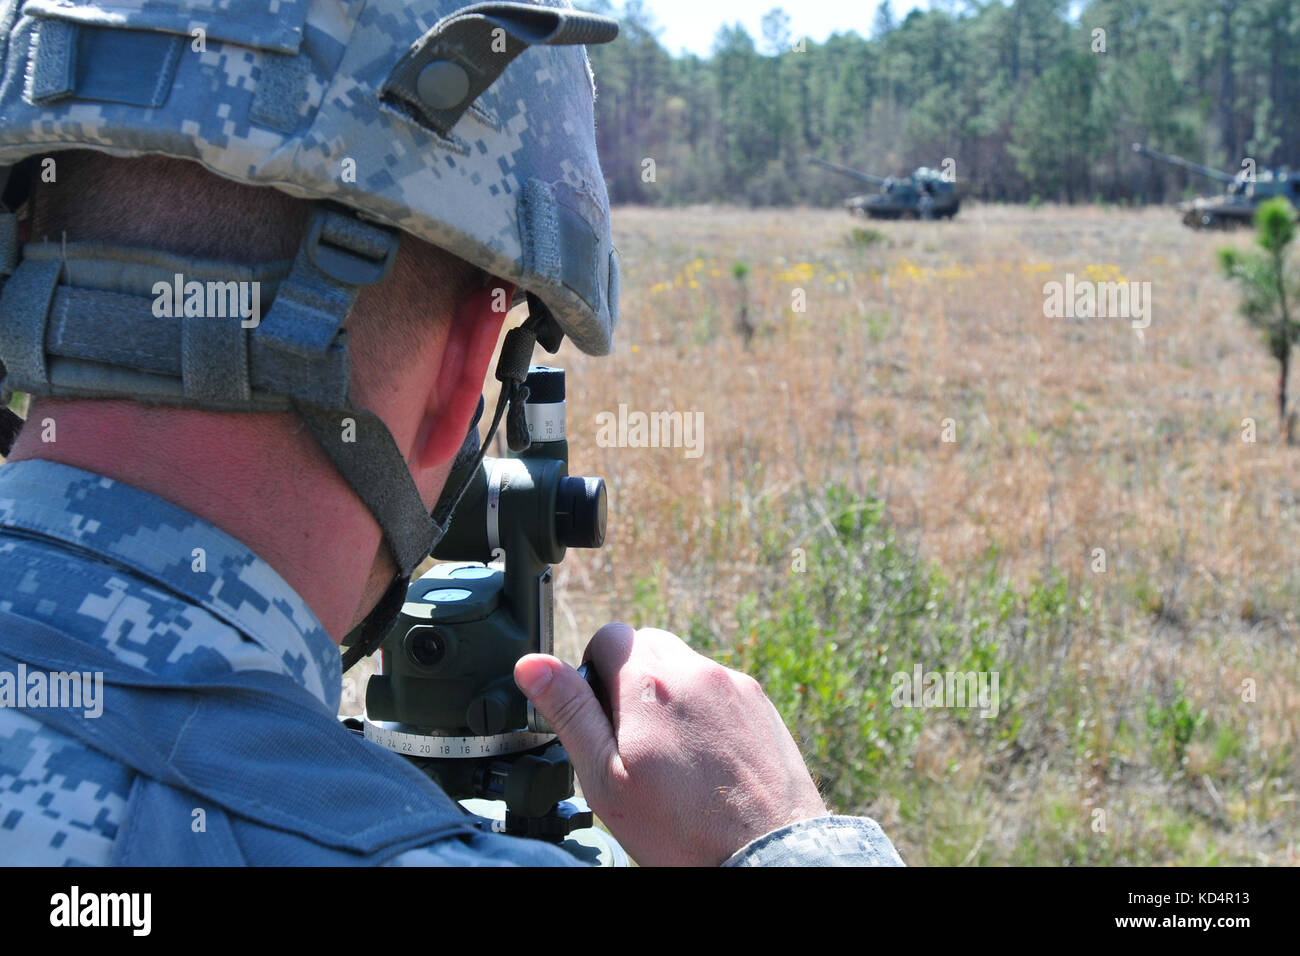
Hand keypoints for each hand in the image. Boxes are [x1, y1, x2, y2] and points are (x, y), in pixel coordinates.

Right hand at [514, 623, 826, 865]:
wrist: (766, 855)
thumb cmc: (681, 828)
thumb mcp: (604, 778)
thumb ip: (570, 712)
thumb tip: (531, 663)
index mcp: (650, 683)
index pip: (609, 636)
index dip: (594, 671)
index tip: (600, 715)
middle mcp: (697, 671)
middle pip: (649, 646)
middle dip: (631, 680)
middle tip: (631, 739)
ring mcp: (735, 686)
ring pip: (686, 667)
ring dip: (669, 694)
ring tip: (671, 755)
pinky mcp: (761, 705)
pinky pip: (719, 689)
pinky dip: (705, 711)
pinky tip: (705, 759)